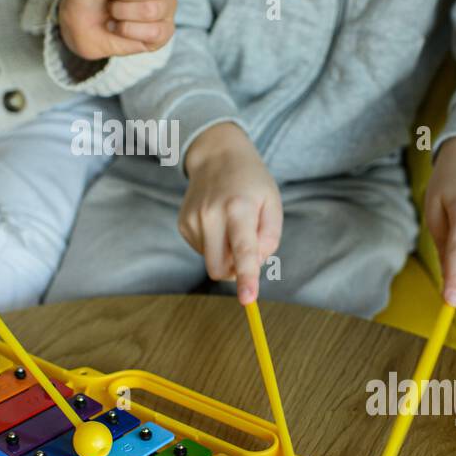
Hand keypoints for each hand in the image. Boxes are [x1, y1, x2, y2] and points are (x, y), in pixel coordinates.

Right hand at [180, 123, 282, 303]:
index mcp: (239, 208)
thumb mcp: (272, 203)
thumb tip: (253, 266)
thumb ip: (270, 238)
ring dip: (226, 253)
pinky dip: (214, 244)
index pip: (243, 250)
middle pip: (220, 268)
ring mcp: (193, 219)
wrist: (216, 155)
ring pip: (211, 261)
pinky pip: (202, 250)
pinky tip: (218, 222)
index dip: (247, 277)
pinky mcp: (183, 224)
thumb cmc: (251, 182)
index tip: (248, 300)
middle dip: (235, 271)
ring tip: (231, 223)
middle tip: (247, 249)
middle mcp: (211, 214)